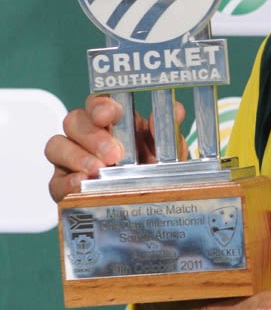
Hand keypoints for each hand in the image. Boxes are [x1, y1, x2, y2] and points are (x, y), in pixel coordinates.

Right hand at [44, 93, 184, 201]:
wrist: (150, 206)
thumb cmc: (154, 173)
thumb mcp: (168, 153)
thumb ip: (170, 133)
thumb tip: (175, 111)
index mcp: (111, 123)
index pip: (96, 103)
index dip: (99, 105)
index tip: (110, 114)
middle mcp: (86, 137)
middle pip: (74, 120)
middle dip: (92, 134)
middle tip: (113, 153)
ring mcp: (71, 160)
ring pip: (57, 145)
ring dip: (77, 156)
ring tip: (99, 169)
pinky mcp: (63, 186)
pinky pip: (55, 181)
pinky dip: (68, 181)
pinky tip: (83, 183)